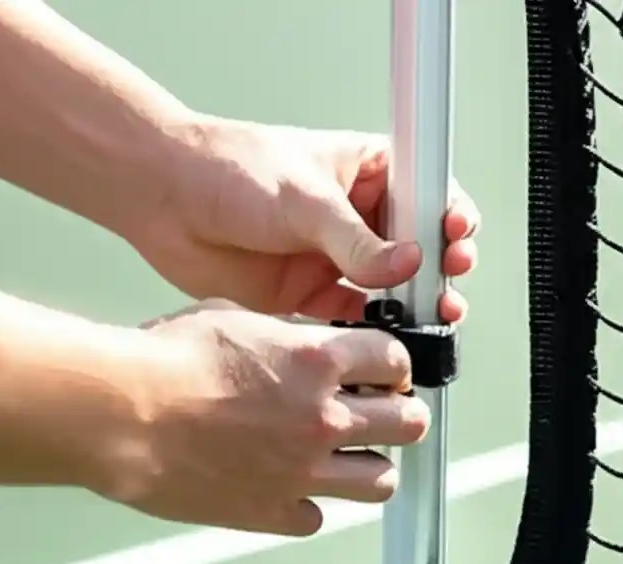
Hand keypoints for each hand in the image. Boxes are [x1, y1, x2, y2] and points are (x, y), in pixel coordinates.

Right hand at [97, 299, 429, 535]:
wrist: (122, 413)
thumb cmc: (163, 361)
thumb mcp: (233, 318)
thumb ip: (282, 334)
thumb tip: (296, 341)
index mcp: (316, 360)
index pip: (395, 361)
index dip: (394, 366)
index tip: (386, 373)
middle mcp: (322, 417)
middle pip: (408, 423)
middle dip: (400, 415)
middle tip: (384, 415)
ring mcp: (302, 469)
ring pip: (380, 479)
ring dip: (370, 465)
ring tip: (349, 458)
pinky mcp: (272, 510)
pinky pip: (317, 517)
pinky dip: (308, 504)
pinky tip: (288, 487)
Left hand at [125, 117, 479, 322]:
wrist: (166, 198)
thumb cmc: (230, 168)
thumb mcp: (305, 199)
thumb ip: (357, 239)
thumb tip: (406, 263)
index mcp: (365, 171)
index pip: (426, 193)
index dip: (448, 217)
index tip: (457, 238)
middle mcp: (355, 215)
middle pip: (416, 247)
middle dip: (438, 268)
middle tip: (447, 283)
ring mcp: (332, 256)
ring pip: (390, 287)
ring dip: (411, 303)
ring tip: (428, 316)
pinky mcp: (307, 292)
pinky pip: (352, 317)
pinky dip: (372, 329)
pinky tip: (383, 335)